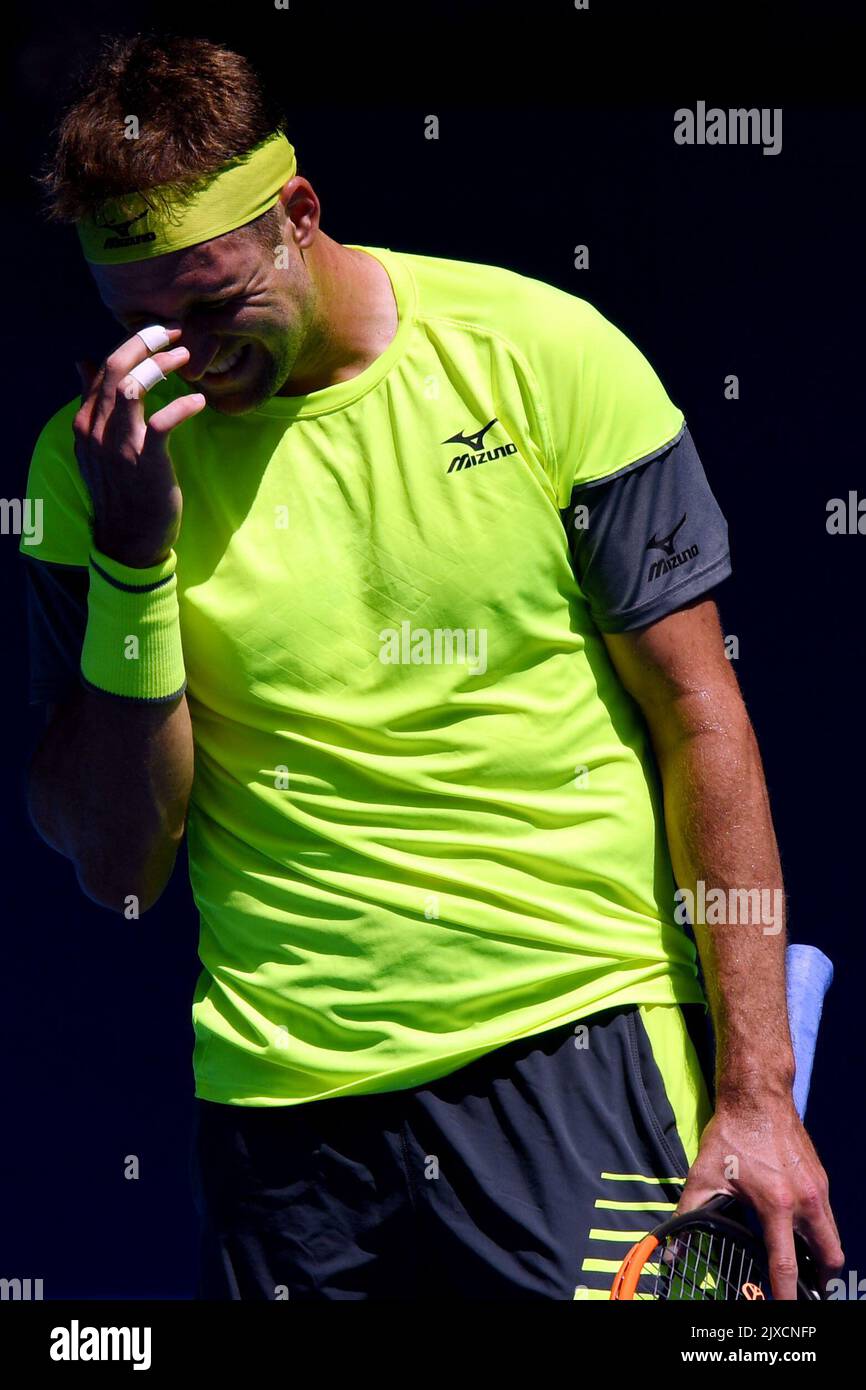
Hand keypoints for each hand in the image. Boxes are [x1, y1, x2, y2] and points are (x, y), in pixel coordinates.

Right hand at [73, 328, 205, 568]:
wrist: (129, 539)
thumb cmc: (121, 489)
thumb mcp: (98, 443)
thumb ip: (93, 402)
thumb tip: (82, 361)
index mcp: (85, 422)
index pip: (103, 368)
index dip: (132, 344)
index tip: (159, 334)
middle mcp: (96, 429)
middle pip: (115, 368)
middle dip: (146, 342)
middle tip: (176, 333)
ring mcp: (119, 445)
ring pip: (133, 385)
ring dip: (162, 365)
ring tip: (187, 358)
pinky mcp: (145, 460)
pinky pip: (162, 420)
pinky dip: (182, 405)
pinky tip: (199, 401)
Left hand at [677, 1096, 843, 1299]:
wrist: (758, 1097)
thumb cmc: (731, 1135)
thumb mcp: (704, 1175)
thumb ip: (689, 1214)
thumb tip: (672, 1246)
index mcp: (776, 1204)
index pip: (786, 1264)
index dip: (785, 1294)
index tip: (784, 1309)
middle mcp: (805, 1200)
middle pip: (828, 1257)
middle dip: (819, 1280)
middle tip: (802, 1289)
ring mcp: (817, 1189)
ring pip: (832, 1237)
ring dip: (822, 1256)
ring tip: (802, 1265)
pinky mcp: (821, 1179)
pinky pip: (828, 1216)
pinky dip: (819, 1231)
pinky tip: (798, 1229)